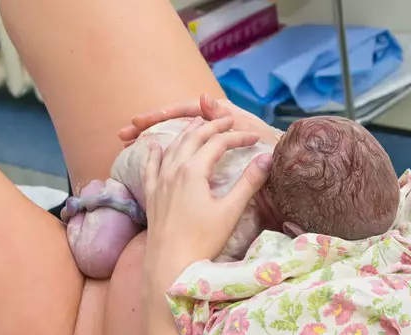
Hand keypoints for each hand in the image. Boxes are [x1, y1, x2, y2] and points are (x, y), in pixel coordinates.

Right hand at [119, 94, 282, 146]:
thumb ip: (223, 114)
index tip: (139, 121)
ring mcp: (210, 140)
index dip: (162, 115)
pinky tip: (149, 158)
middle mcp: (213, 124)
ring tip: (128, 142)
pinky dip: (166, 154)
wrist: (287, 162)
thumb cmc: (270, 149)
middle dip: (149, 124)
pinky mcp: (210, 156)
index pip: (185, 112)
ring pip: (177, 137)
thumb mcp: (248, 131)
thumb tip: (200, 96)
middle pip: (175, 122)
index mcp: (220, 115)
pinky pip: (184, 153)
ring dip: (154, 137)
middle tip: (123, 131)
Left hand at [141, 116, 272, 300]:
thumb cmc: (203, 240)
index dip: (238, 137)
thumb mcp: (230, 211)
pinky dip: (155, 152)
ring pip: (172, 147)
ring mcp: (160, 181)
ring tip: (198, 123)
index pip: (218, 143)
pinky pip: (151, 166)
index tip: (254, 138)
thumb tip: (267, 158)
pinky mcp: (152, 194)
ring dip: (187, 132)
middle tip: (229, 121)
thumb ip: (249, 182)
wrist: (170, 263)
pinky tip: (156, 146)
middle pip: (194, 138)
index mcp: (193, 170)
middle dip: (213, 126)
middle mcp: (173, 170)